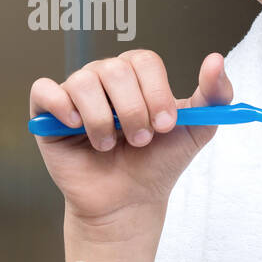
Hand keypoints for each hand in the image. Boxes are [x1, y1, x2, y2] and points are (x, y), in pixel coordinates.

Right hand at [29, 49, 232, 243]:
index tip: (165, 125)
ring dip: (102, 120)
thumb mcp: (196, 130)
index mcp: (135, 74)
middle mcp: (103, 77)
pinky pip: (44, 90)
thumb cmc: (157, 163)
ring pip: (83, 82)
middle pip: (114, 70)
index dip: (155, 92)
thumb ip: (214, 95)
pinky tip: (76, 127)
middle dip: (133, 111)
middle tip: (140, 140)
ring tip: (109, 145)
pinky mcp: (46, 114)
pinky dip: (61, 106)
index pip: (144, 61)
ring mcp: (74, 94)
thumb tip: (216, 60)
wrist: (128, 201)